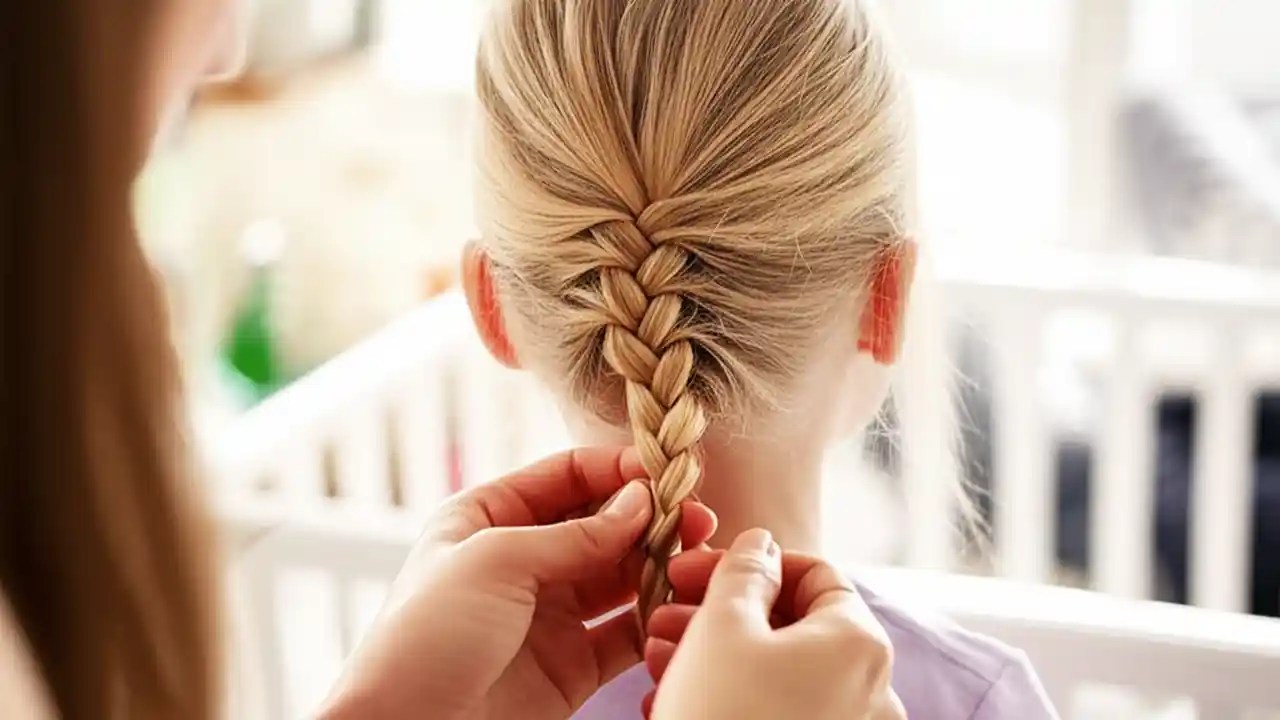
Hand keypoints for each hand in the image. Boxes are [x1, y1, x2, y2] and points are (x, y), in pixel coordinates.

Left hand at [319, 447, 716, 719]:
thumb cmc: (425, 637)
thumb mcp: (494, 561)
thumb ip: (575, 533)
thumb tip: (641, 501)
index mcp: (485, 519)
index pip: (564, 477)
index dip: (615, 470)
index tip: (664, 473)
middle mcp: (520, 561)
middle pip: (600, 526)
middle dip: (649, 519)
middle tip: (696, 518)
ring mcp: (547, 614)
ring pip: (620, 578)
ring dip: (660, 566)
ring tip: (699, 558)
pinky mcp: (570, 667)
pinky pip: (625, 634)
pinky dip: (656, 620)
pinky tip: (680, 606)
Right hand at [643, 529, 904, 719]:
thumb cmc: (723, 716)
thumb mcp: (722, 626)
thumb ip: (743, 571)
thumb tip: (760, 544)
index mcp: (858, 640)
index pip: (815, 573)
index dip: (751, 562)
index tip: (697, 570)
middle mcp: (869, 689)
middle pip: (791, 625)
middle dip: (718, 612)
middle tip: (664, 614)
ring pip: (777, 672)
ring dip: (713, 654)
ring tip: (656, 658)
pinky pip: (777, 714)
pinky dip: (731, 697)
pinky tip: (672, 699)